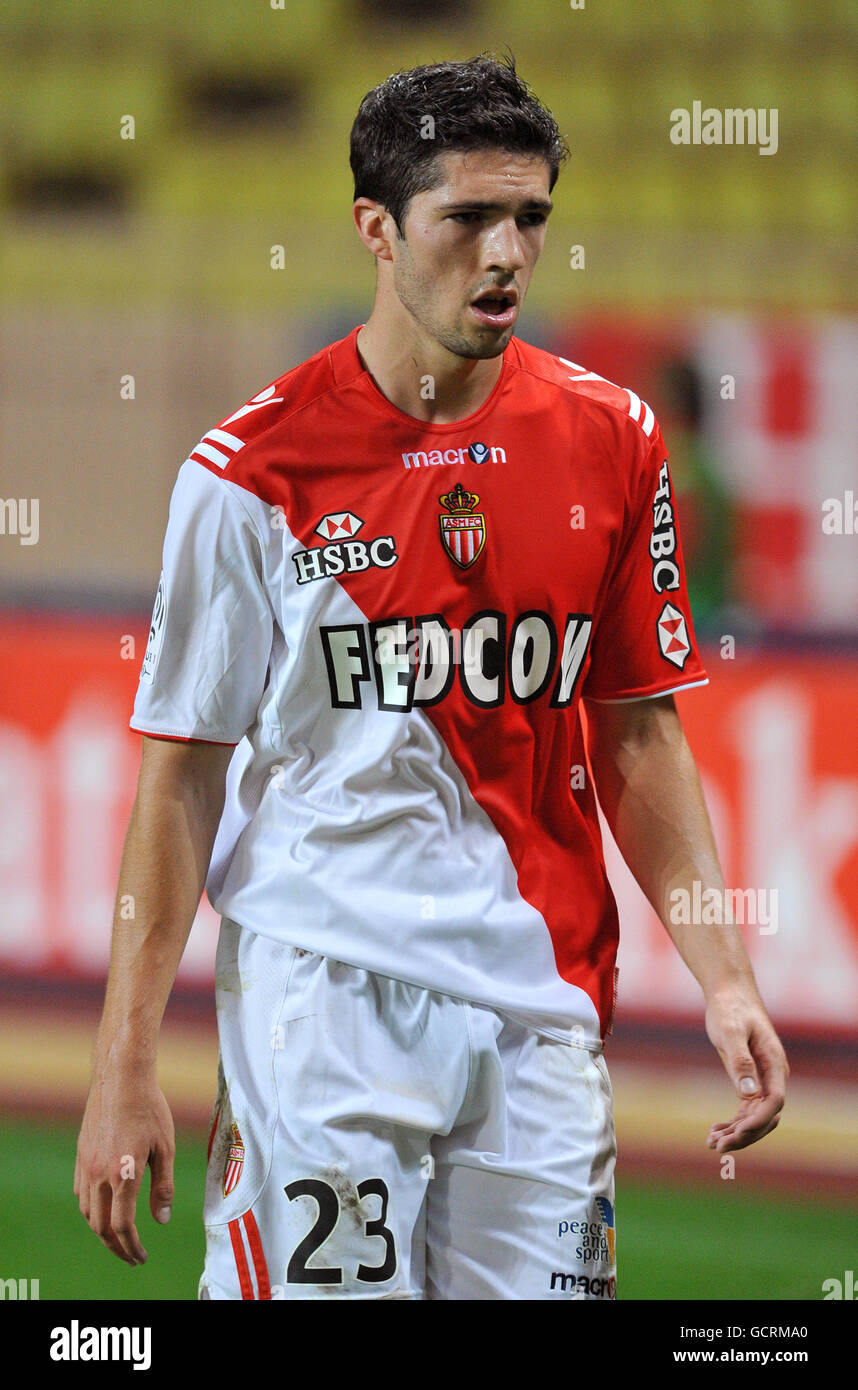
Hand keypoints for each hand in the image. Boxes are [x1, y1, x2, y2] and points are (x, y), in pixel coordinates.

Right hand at [74, 1064, 174, 1264]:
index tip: (141, 1257)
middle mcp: (99, 1174)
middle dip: (116, 1247)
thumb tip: (161, 1221)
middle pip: (100, 1227)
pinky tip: (104, 1209)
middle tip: (132, 1257)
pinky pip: (81, 1194)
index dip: (132, 1247)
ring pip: (87, 1212)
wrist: (121, 1078)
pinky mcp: (80, 1155)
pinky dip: (91, 1210)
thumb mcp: (165, 1148)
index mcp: (122, 1175)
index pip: (123, 1226)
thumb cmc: (150, 1109)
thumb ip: (163, 1187)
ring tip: (119, 1237)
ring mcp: (86, 1165)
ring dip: (101, 1231)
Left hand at [703, 987, 787, 1152]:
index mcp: (774, 1064)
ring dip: (737, 1133)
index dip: (758, 1120)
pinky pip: (745, 1110)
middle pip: (766, 1116)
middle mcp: (773, 1076)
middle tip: (717, 1145)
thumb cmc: (730, 1008)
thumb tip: (749, 1093)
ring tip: (711, 1143)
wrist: (729, 993)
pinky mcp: (749, 1080)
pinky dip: (733, 1123)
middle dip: (745, 1134)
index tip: (737, 1132)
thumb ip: (741, 1061)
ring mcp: (762, 1080)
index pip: (775, 1101)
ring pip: (756, 1117)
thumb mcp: (731, 1031)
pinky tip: (715, 1131)